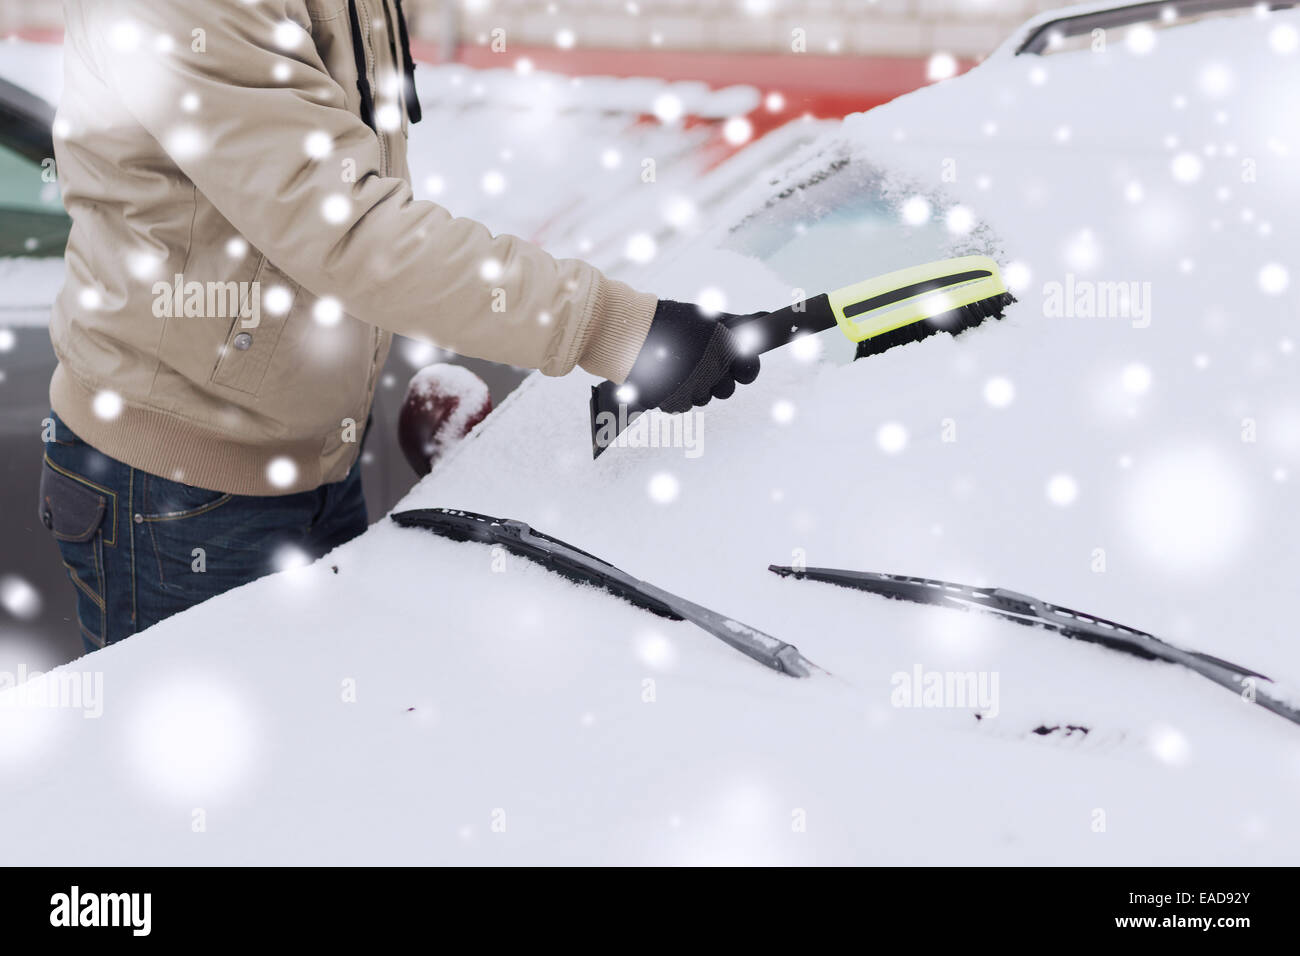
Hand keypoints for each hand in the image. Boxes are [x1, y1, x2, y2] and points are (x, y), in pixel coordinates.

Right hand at [622, 300, 760, 413]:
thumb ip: (737, 323)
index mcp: (725, 353)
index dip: (744, 366)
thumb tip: (765, 317)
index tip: (736, 360)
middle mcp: (712, 376)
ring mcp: (692, 392)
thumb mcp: (707, 317)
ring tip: (678, 364)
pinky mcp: (673, 404)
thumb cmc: (671, 321)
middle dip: (718, 377)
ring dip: (696, 385)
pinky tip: (668, 375)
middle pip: (726, 389)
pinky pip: (684, 404)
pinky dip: (678, 392)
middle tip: (699, 359)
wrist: (630, 334)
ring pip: (704, 397)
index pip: (749, 371)